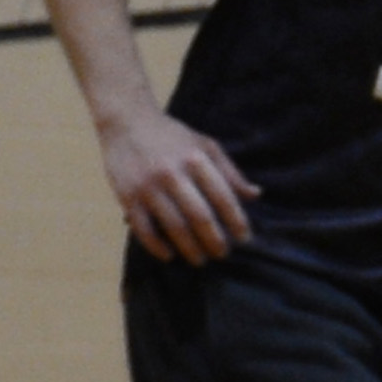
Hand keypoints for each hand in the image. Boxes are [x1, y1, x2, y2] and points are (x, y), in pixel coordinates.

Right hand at [101, 108, 255, 263]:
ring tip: (200, 260)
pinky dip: (157, 246)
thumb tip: (255, 195)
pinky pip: (144, 229)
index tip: (244, 238)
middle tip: (222, 254)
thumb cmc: (172, 136)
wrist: (126, 122)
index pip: (222, 196)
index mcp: (196, 159)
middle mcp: (173, 173)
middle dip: (214, 240)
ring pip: (173, 226)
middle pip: (200, 215)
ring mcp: (148, 186)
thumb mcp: (205, 146)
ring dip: (189, 248)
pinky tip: (169, 255)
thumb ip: (229, 171)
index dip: (236, 219)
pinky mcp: (127, 196)